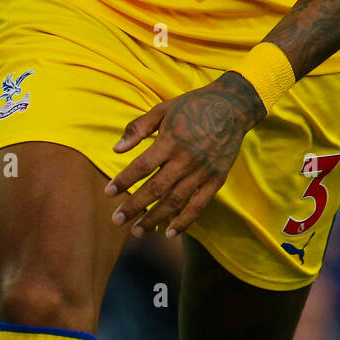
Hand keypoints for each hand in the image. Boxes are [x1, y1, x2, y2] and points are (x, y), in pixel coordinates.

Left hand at [105, 72, 264, 238]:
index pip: (142, 166)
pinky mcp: (216, 180)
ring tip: (137, 231)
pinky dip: (184, 222)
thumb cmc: (193, 106)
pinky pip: (199, 206)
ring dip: (154, 218)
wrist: (232, 107)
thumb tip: (116, 149)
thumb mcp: (163, 109)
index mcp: (170, 140)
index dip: (124, 180)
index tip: (108, 193)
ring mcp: (202, 171)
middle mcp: (186, 159)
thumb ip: (138, 128)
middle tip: (116, 220)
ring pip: (175, 201)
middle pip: (156, 188)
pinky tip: (169, 233)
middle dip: (134, 206)